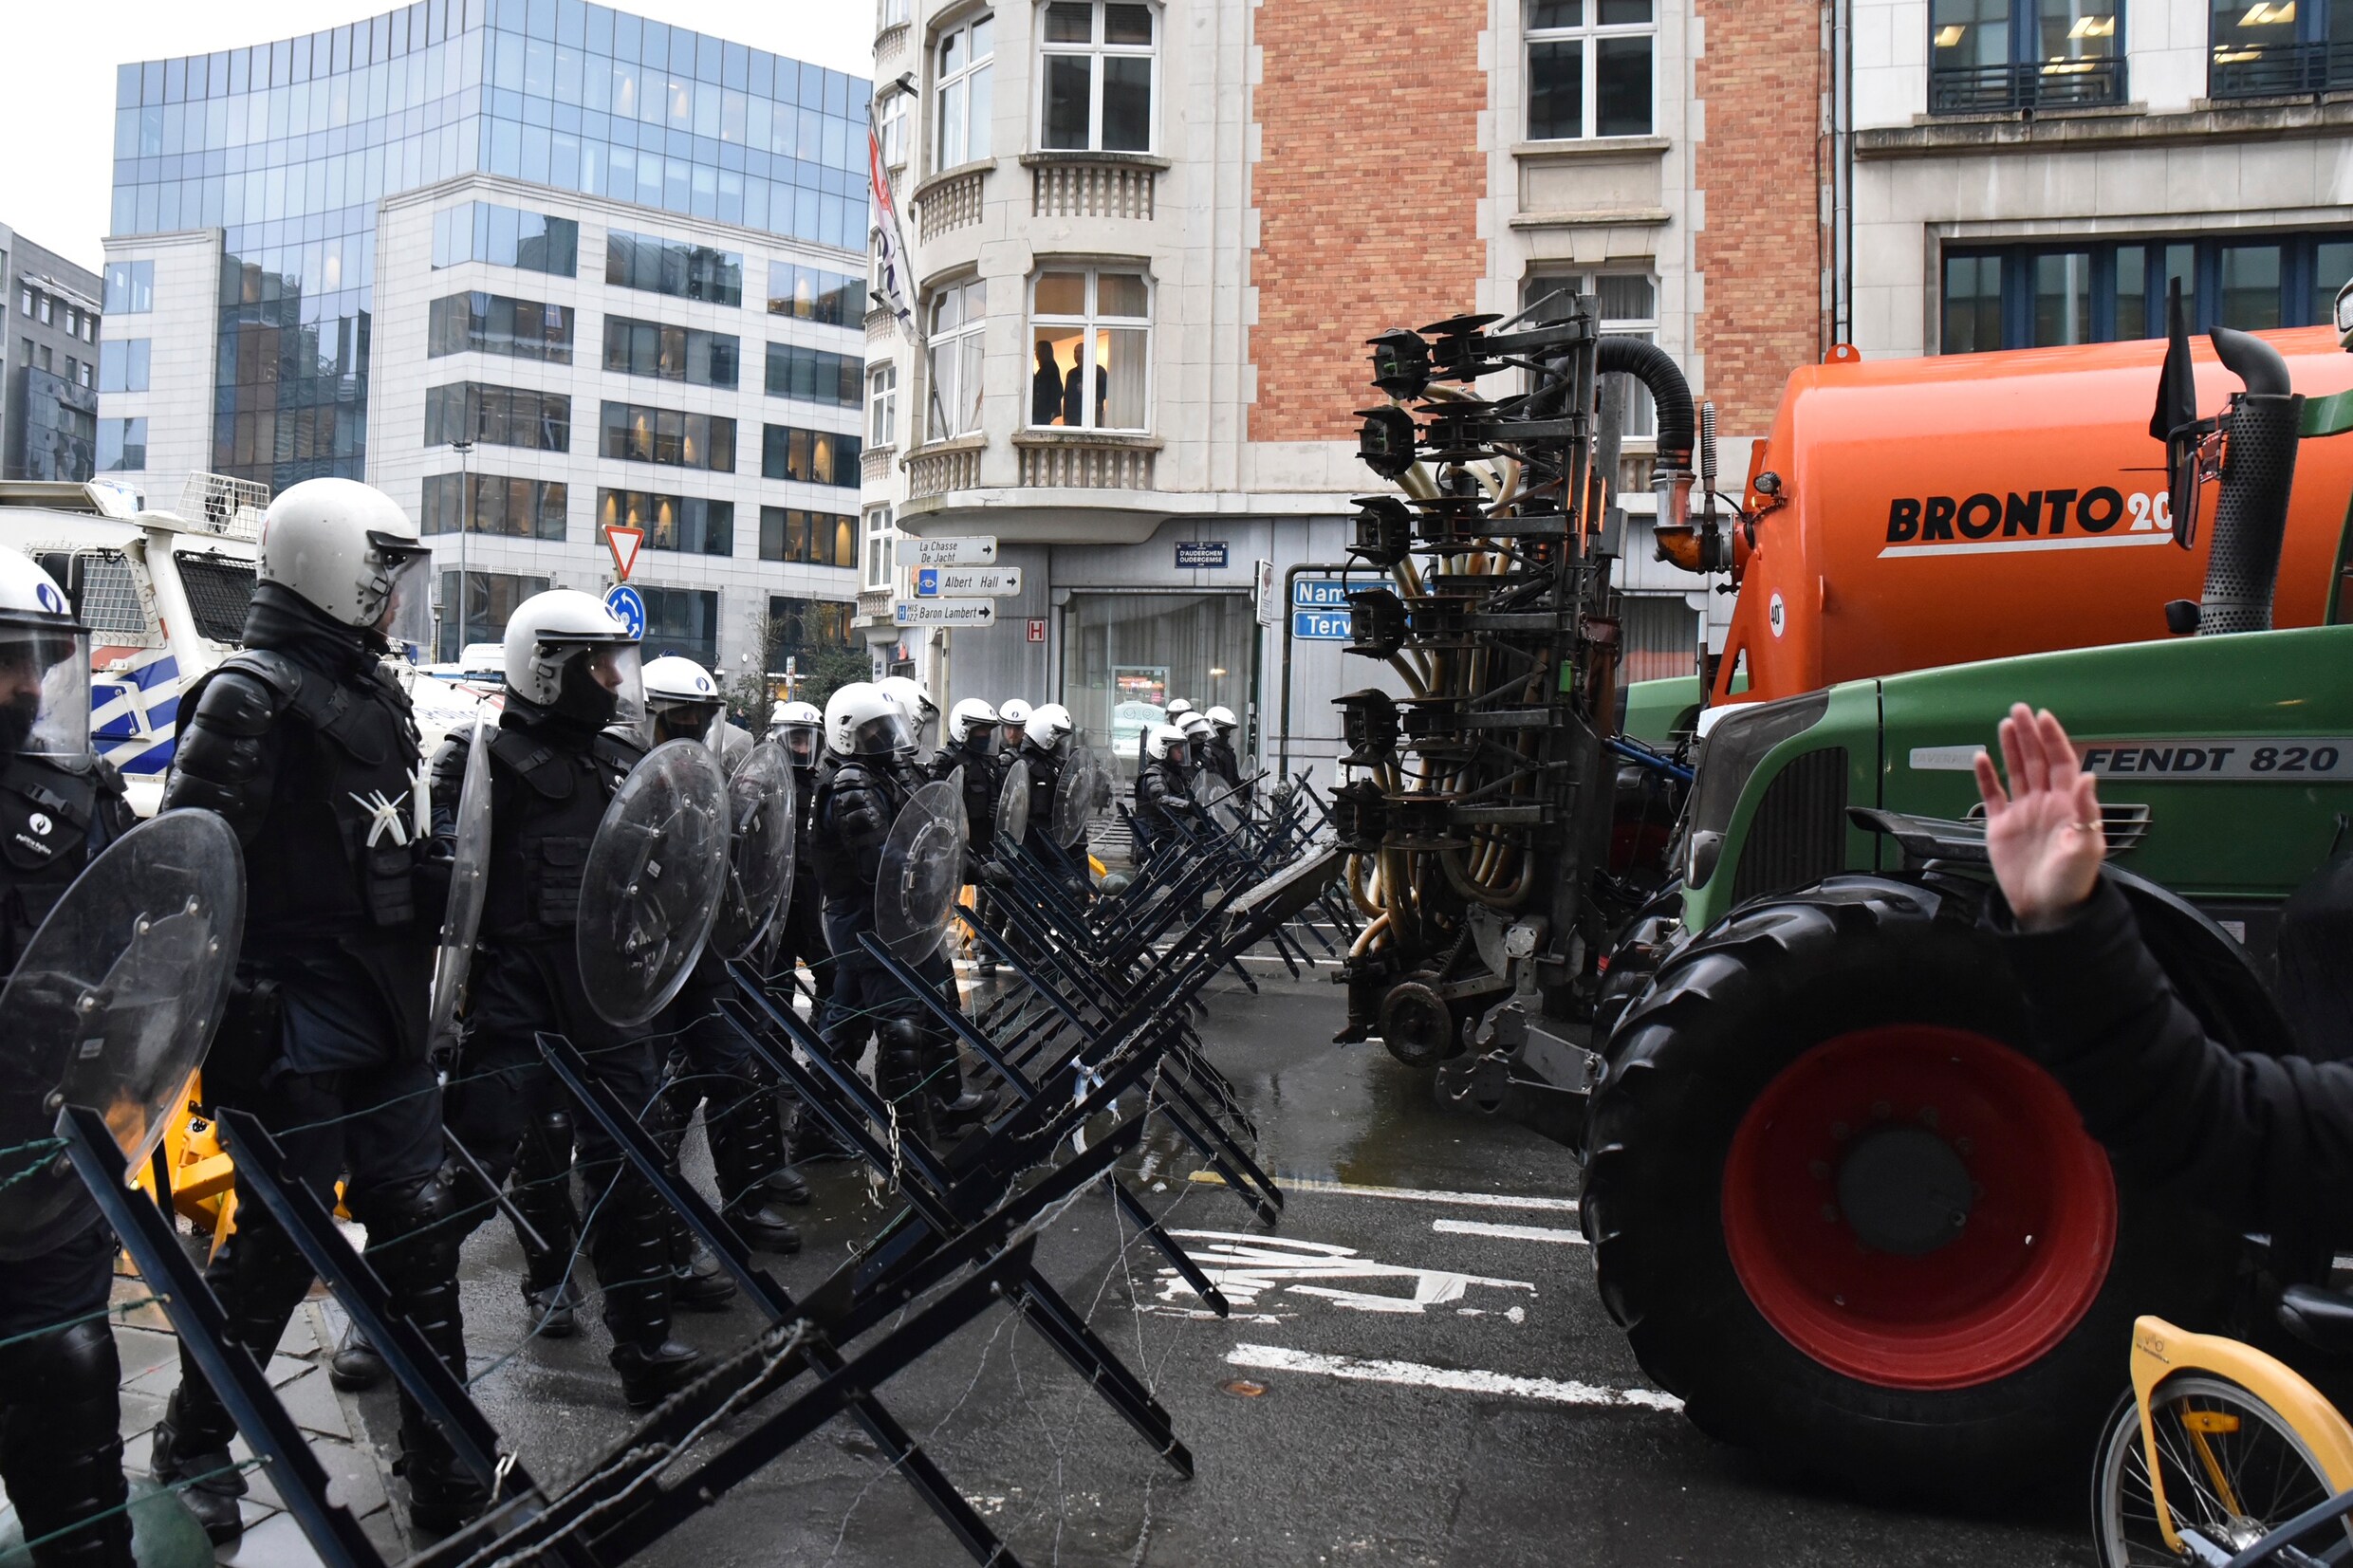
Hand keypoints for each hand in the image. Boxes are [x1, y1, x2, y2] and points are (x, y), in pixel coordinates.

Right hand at [1972, 703, 2104, 931]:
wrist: (2046, 909)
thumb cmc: (2072, 882)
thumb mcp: (2087, 846)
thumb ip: (2087, 810)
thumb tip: (2089, 776)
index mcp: (2069, 804)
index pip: (2062, 762)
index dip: (2054, 739)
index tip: (2044, 717)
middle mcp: (2046, 803)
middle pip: (2037, 760)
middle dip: (2029, 734)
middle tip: (2020, 710)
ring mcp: (2023, 812)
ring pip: (2016, 771)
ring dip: (2010, 748)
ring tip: (2005, 725)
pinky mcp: (2001, 826)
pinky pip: (1992, 794)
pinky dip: (1986, 776)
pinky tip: (1982, 757)